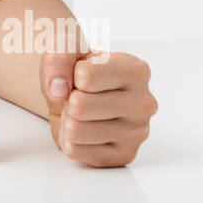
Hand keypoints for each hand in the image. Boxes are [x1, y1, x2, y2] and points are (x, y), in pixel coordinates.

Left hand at [41, 50, 156, 166]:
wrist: (75, 92)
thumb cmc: (76, 69)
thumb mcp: (64, 46)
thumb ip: (58, 57)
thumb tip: (57, 89)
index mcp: (137, 70)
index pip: (85, 76)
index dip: (72, 74)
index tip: (82, 74)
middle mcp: (144, 103)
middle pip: (80, 105)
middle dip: (69, 99)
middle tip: (79, 95)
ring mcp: (137, 133)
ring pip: (75, 130)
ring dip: (68, 120)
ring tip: (81, 112)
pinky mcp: (123, 156)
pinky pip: (74, 150)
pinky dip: (69, 139)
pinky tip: (83, 128)